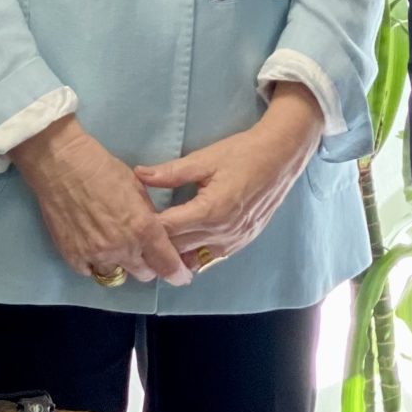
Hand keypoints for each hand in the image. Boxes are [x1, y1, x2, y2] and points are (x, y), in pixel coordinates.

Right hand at [11, 117, 191, 285]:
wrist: (61, 164)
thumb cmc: (103, 168)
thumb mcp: (138, 188)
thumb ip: (149, 217)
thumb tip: (155, 233)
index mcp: (143, 229)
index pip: (167, 265)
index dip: (177, 273)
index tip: (180, 275)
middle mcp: (121, 248)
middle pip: (144, 274)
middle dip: (148, 264)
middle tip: (142, 251)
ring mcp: (95, 255)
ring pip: (117, 276)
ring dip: (120, 265)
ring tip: (114, 247)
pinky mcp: (72, 256)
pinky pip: (90, 271)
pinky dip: (95, 263)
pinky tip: (93, 247)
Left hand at [133, 84, 322, 269]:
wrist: (280, 157)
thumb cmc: (242, 154)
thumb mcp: (204, 159)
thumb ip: (170, 172)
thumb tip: (139, 175)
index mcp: (210, 211)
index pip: (167, 229)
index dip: (146, 226)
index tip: (130, 219)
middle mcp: (222, 232)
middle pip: (177, 247)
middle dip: (155, 242)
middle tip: (136, 232)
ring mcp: (234, 241)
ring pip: (193, 258)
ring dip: (174, 251)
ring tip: (155, 241)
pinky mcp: (242, 242)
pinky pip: (210, 257)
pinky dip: (193, 253)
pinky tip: (181, 244)